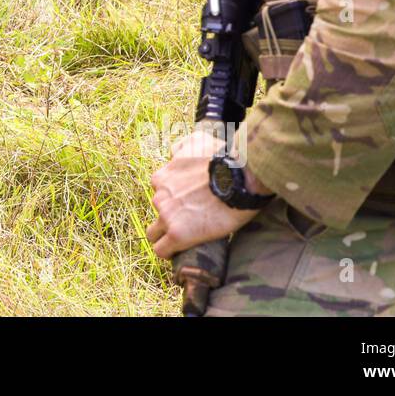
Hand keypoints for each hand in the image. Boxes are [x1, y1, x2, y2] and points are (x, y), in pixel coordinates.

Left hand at [146, 129, 260, 259]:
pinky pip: (162, 250)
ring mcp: (167, 216)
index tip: (187, 204)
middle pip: (157, 212)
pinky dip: (169, 253)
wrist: (239, 177)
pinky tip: (179, 253)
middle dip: (170, 216)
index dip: (172, 200)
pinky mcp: (178, 235)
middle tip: (191, 220)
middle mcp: (159, 196)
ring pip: (155, 233)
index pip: (159, 193)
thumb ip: (181, 147)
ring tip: (188, 238)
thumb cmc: (222, 159)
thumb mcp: (196, 142)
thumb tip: (174, 153)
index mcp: (162, 178)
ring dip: (168, 236)